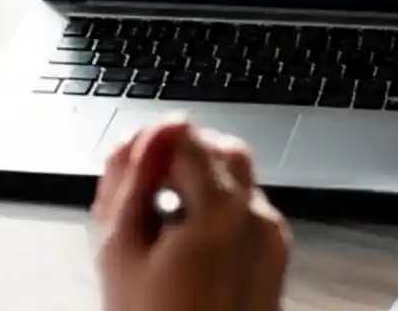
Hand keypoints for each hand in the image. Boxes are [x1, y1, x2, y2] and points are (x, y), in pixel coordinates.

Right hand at [93, 120, 290, 310]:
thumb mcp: (122, 250)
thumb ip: (130, 181)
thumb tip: (142, 138)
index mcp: (223, 210)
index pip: (188, 136)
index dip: (151, 142)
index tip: (127, 161)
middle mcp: (259, 218)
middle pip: (221, 152)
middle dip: (179, 158)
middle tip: (138, 187)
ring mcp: (273, 240)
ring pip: (236, 180)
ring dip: (197, 184)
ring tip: (154, 221)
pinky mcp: (276, 260)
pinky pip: (247, 214)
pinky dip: (215, 212)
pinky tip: (180, 244)